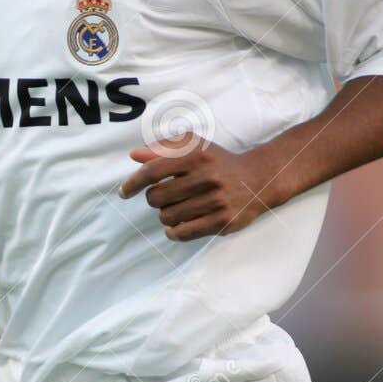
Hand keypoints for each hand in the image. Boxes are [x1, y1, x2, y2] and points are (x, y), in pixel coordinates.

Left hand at [119, 137, 275, 240]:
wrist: (258, 179)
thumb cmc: (218, 162)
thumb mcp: (194, 148)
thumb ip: (163, 149)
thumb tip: (134, 155)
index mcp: (196, 155)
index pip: (152, 172)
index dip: (133, 183)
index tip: (124, 192)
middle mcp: (207, 177)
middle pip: (156, 198)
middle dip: (153, 200)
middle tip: (163, 197)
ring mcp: (216, 201)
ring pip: (167, 217)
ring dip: (165, 216)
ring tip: (175, 209)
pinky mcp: (223, 221)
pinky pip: (183, 233)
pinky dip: (173, 232)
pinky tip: (176, 226)